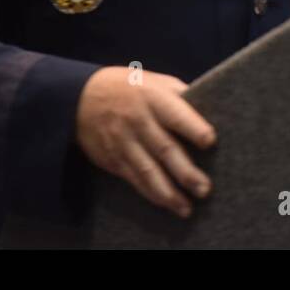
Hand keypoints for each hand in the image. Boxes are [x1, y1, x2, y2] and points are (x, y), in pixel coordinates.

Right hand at [74, 66, 215, 217]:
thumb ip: (179, 95)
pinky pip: (134, 179)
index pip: (176, 114)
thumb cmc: (130, 87)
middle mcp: (138, 121)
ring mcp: (123, 142)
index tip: (210, 142)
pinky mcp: (112, 159)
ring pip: (148, 171)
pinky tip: (167, 203)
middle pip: (165, 149)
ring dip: (169, 192)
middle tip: (205, 189)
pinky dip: (151, 193)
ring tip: (187, 207)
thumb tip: (211, 109)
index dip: (193, 128)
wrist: (79, 98)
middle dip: (185, 172)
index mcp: (153, 97)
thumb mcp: (155, 81)